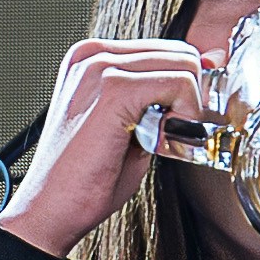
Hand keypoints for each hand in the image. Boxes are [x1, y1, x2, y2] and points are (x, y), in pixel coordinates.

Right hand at [0, 36, 210, 258]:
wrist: (49, 210)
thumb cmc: (86, 176)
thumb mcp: (127, 123)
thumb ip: (159, 96)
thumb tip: (210, 68)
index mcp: (90, 58)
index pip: (167, 50)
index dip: (185, 88)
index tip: (175, 121)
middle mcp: (92, 55)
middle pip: (181, 53)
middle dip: (190, 95)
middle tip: (168, 134)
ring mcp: (101, 68)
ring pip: (186, 65)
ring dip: (187, 106)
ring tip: (158, 139)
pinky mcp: (114, 89)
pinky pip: (179, 83)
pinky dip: (184, 114)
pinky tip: (160, 139)